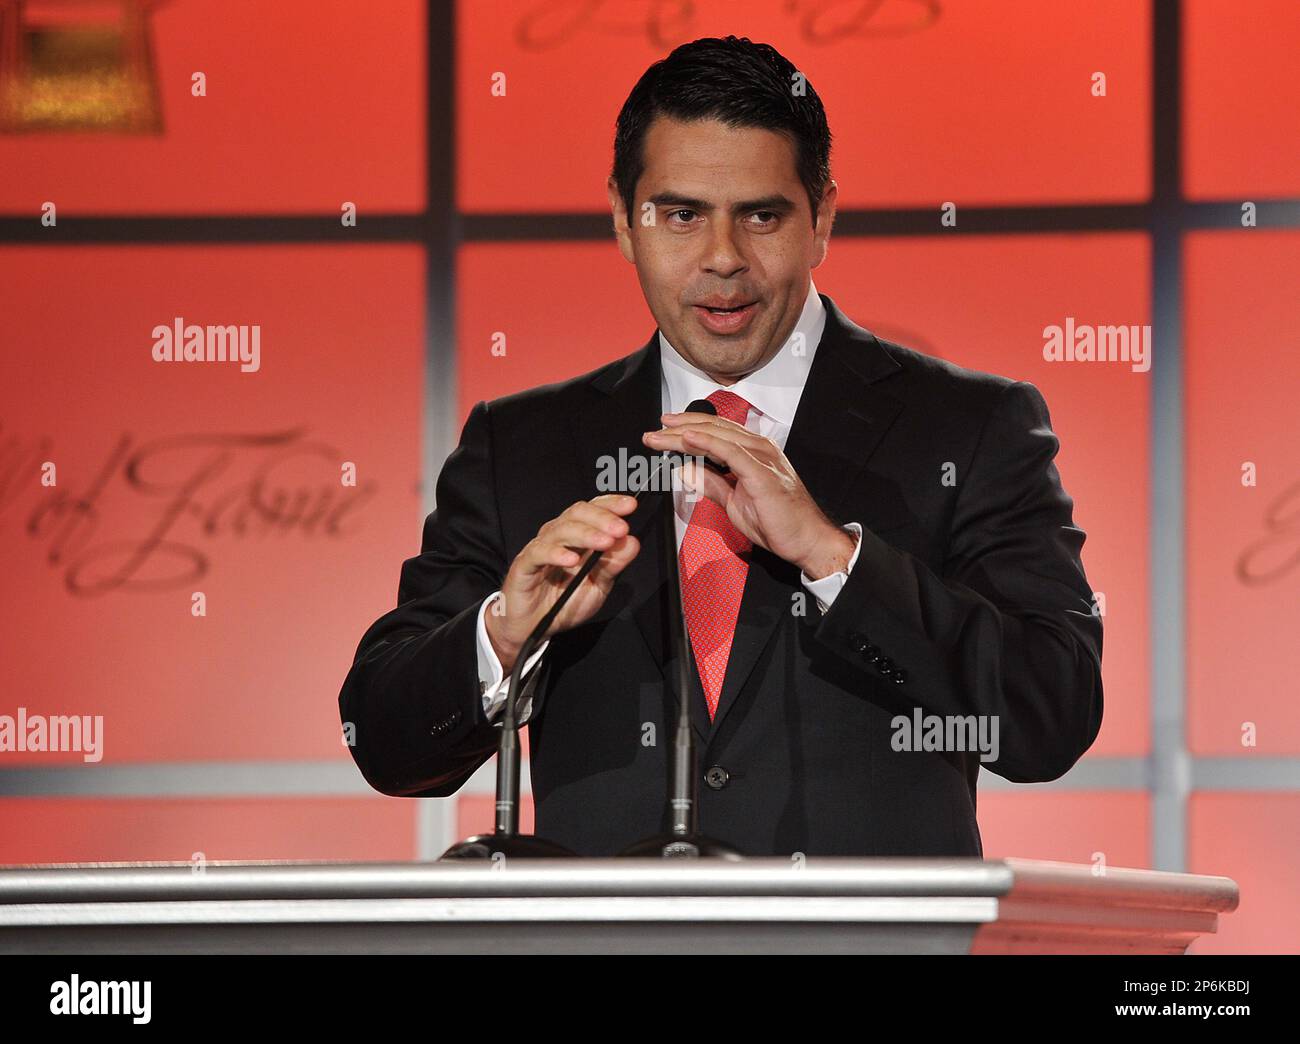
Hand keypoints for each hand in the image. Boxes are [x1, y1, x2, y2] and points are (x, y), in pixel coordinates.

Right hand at [486, 493, 640, 671]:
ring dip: (586, 534)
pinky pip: (538, 553)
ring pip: (560, 530)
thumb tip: (632, 542)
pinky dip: (556, 554)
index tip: (630, 505)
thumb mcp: (598, 587)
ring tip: (605, 542)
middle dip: (601, 518)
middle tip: (620, 528)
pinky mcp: (524, 565)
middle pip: (577, 514)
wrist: (534, 628)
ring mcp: (540, 549)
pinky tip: (572, 560)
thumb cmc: (563, 603)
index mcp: (576, 537)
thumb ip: (614, 565)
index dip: (610, 504)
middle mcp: (557, 537)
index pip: (592, 511)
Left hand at [642, 411, 855, 578]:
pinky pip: (730, 452)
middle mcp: (758, 448)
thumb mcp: (733, 501)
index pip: (714, 432)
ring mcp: (762, 457)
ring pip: (717, 436)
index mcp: (752, 452)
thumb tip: (685, 470)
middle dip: (678, 428)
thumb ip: (711, 483)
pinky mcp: (762, 473)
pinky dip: (707, 443)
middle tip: (653, 431)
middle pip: (712, 429)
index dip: (686, 428)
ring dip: (684, 434)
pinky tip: (687, 439)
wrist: (806, 539)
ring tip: (661, 435)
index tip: (663, 430)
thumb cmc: (778, 521)